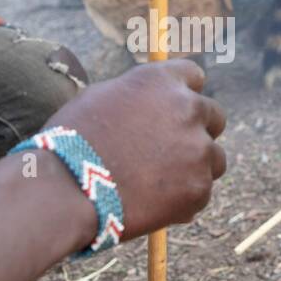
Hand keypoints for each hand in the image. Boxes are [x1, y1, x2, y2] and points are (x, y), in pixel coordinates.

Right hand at [46, 59, 225, 239]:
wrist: (66, 189)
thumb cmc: (71, 141)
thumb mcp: (100, 97)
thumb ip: (138, 96)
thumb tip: (151, 103)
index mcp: (161, 81)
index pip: (194, 76)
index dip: (184, 94)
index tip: (175, 111)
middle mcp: (187, 108)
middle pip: (213, 116)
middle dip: (197, 131)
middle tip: (172, 151)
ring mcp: (198, 150)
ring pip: (213, 158)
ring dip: (195, 167)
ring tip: (159, 184)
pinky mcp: (199, 188)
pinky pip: (201, 192)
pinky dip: (183, 199)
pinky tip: (152, 205)